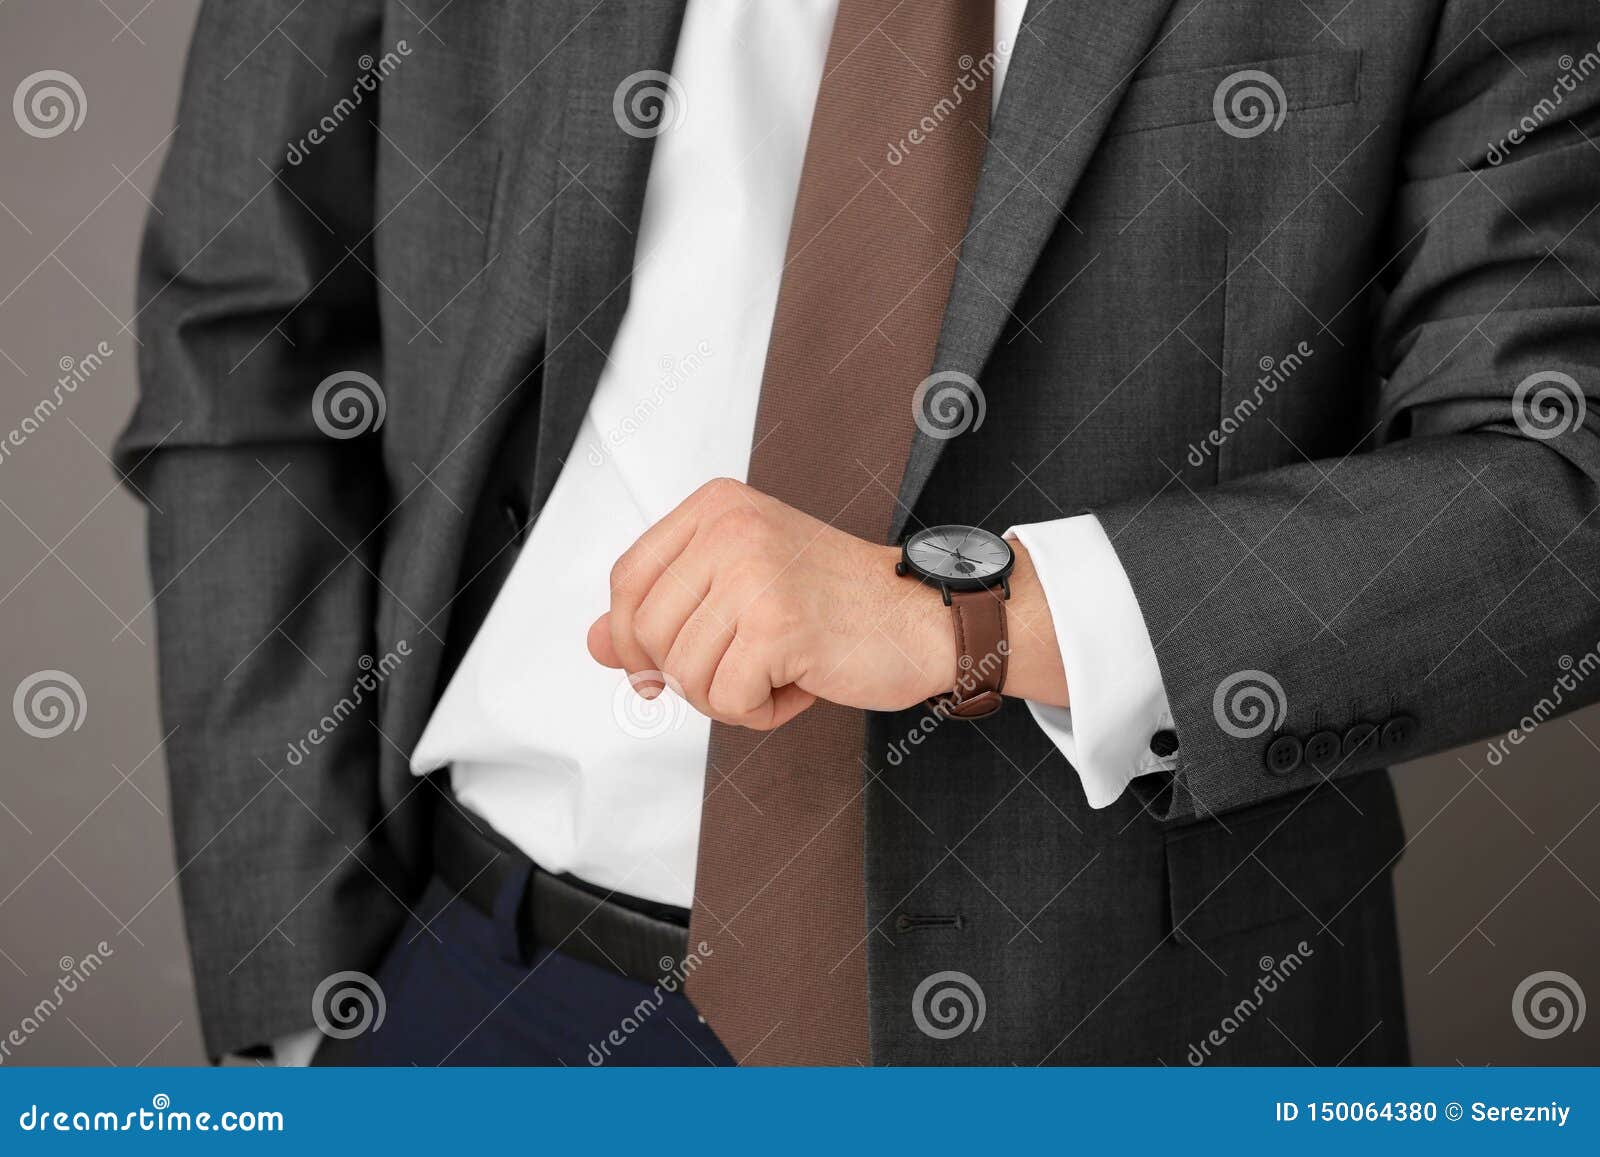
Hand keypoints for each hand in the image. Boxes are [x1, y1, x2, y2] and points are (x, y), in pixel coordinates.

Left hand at [588, 479, 1067, 730]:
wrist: (927, 617)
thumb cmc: (838, 605)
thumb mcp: (741, 588)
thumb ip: (668, 609)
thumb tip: (596, 643)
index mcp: (717, 507)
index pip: (627, 579)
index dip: (631, 638)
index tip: (656, 669)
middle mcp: (730, 528)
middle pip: (647, 632)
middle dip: (687, 676)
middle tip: (743, 672)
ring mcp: (753, 572)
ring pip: (684, 673)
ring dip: (728, 697)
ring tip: (779, 674)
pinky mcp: (777, 624)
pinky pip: (726, 698)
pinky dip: (758, 711)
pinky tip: (800, 685)